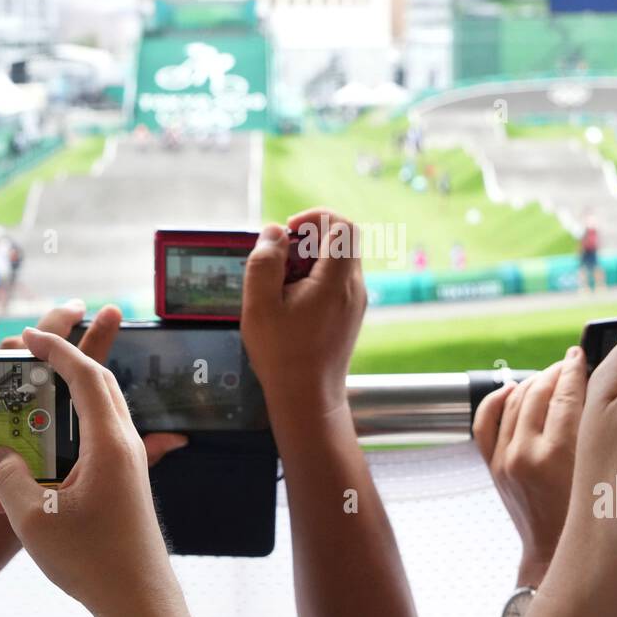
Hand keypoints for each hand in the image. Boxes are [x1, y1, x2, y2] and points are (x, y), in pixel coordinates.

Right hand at [0, 328, 196, 616]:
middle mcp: (125, 446)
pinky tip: (18, 485)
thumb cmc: (93, 561)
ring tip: (29, 399)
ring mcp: (127, 465)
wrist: (137, 600)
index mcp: (110, 443)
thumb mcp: (34, 519)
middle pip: (100, 387)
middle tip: (32, 353)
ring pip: (96, 417)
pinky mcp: (123, 485)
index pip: (86, 377)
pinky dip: (62, 448)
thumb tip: (3, 457)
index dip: (58, 350)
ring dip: (64, 404)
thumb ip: (10, 479)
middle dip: (67, 364)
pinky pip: (92, 450)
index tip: (30, 337)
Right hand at [242, 209, 365, 415]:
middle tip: (281, 258)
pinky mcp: (350, 314)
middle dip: (310, 237)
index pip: (341, 224)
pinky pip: (337, 280)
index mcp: (337, 280)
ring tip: (282, 284)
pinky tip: (291, 301)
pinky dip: (315, 278)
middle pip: (343, 238)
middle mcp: (354, 287)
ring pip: (339, 259)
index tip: (287, 232)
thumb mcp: (260, 306)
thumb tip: (274, 231)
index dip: (314, 217)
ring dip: (310, 259)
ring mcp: (356, 301)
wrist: (308, 399)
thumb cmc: (283, 356)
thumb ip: (265, 262)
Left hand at [472, 348, 586, 587]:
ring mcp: (505, 459)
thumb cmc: (595, 526)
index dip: (578, 366)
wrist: (560, 561)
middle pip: (540, 388)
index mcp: (558, 455)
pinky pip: (486, 418)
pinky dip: (499, 397)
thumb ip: (607, 430)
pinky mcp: (493, 466)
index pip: (567, 390)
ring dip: (535, 380)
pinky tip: (514, 388)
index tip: (585, 354)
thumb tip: (606, 386)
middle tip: (576, 365)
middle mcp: (525, 453)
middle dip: (558, 371)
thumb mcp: (611, 474)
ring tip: (554, 378)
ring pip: (515, 398)